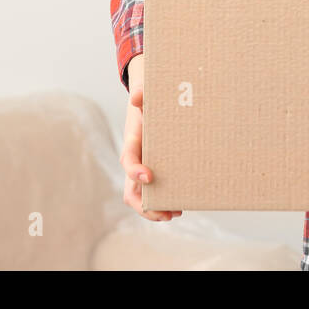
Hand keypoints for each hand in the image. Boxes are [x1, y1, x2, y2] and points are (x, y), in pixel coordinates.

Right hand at [120, 54, 182, 220]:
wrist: (152, 106)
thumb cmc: (150, 103)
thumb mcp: (147, 95)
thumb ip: (143, 94)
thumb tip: (137, 96)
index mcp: (132, 143)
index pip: (128, 161)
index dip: (135, 171)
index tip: (149, 176)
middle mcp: (135, 161)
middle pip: (131, 190)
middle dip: (145, 205)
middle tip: (165, 213)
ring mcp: (144, 169)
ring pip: (142, 197)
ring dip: (155, 210)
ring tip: (175, 213)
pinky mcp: (156, 173)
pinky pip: (155, 194)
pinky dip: (164, 203)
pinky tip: (180, 206)